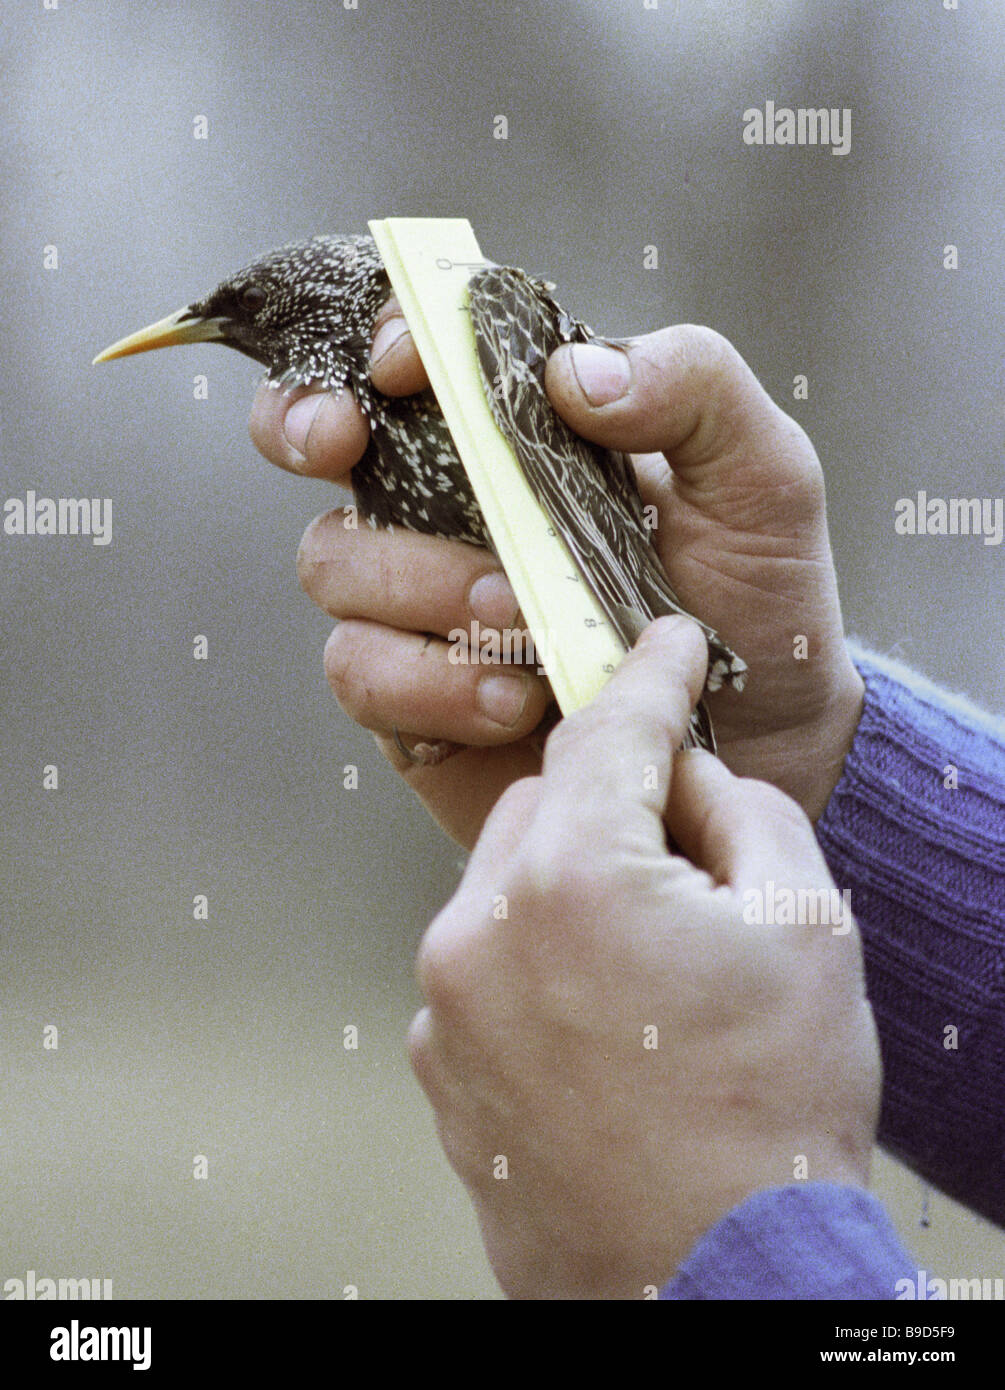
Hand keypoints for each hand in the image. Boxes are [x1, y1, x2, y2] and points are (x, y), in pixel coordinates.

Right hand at [249, 301, 863, 845]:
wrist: (770, 745)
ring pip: (335, 563)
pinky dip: (429, 683)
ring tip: (521, 620)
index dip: (385, 338)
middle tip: (344, 446)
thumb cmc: (761, 600)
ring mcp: (425, 604)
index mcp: (526, 433)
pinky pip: (364, 674)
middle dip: (305, 422)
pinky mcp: (417, 700)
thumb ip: (691, 388)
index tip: (405, 365)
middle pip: (323, 438)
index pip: (421, 354)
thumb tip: (571, 372)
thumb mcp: (762, 475)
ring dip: (417, 584)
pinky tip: (513, 697)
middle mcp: (456, 508)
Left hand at [407, 616, 881, 1298]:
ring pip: (510, 888)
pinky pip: (488, 968)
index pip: (606, 734)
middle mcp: (476, 935)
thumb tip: (687, 779)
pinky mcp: (442, 1071)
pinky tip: (607, 1021)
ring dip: (575, 891)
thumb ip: (740, 812)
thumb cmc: (769, 1118)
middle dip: (614, 807)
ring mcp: (445, 1010)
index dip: (647, 677)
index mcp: (568, 882)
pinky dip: (540, 962)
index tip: (663, 644)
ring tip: (655, 970)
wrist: (711, 1289)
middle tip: (690, 856)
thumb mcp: (803, 931)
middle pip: (546, 807)